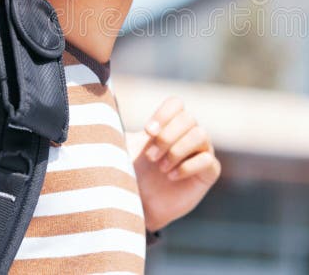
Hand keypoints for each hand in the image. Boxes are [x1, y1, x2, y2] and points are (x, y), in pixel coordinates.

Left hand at [125, 96, 220, 232]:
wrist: (141, 204)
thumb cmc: (132, 173)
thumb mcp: (122, 149)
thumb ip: (114, 128)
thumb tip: (99, 106)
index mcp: (170, 124)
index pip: (176, 104)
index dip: (163, 114)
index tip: (147, 131)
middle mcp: (189, 133)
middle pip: (188, 118)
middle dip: (167, 136)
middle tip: (150, 157)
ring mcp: (202, 151)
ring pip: (200, 135)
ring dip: (177, 150)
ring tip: (161, 168)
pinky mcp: (209, 171)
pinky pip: (207, 160)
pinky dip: (188, 167)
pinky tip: (172, 177)